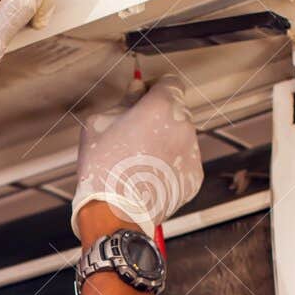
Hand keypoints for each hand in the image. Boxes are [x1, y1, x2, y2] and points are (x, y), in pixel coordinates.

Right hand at [72, 78, 203, 236]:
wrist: (115, 213)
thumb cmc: (103, 167)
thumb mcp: (100, 124)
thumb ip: (124, 101)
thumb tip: (137, 89)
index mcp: (161, 106)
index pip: (170, 81)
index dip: (155, 87)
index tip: (143, 97)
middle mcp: (183, 125)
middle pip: (176, 110)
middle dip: (159, 116)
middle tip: (135, 133)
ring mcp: (192, 152)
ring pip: (180, 137)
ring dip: (165, 140)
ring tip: (140, 159)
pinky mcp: (194, 176)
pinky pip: (183, 162)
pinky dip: (170, 164)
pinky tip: (149, 175)